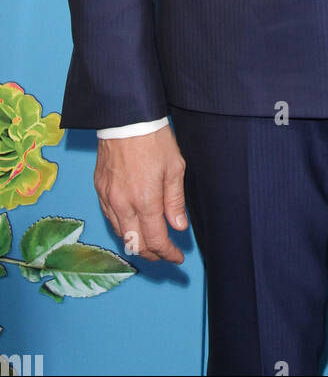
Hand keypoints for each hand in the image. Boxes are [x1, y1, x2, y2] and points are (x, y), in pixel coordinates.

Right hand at [94, 125, 186, 262]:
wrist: (125, 119)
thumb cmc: (154, 140)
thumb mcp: (174, 168)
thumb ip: (175, 201)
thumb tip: (178, 226)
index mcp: (145, 201)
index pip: (156, 240)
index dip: (168, 253)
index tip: (177, 257)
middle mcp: (123, 205)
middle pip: (136, 244)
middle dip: (152, 254)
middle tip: (165, 254)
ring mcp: (108, 198)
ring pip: (121, 234)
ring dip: (136, 242)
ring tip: (151, 242)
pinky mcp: (99, 189)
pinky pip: (110, 218)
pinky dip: (123, 227)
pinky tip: (132, 224)